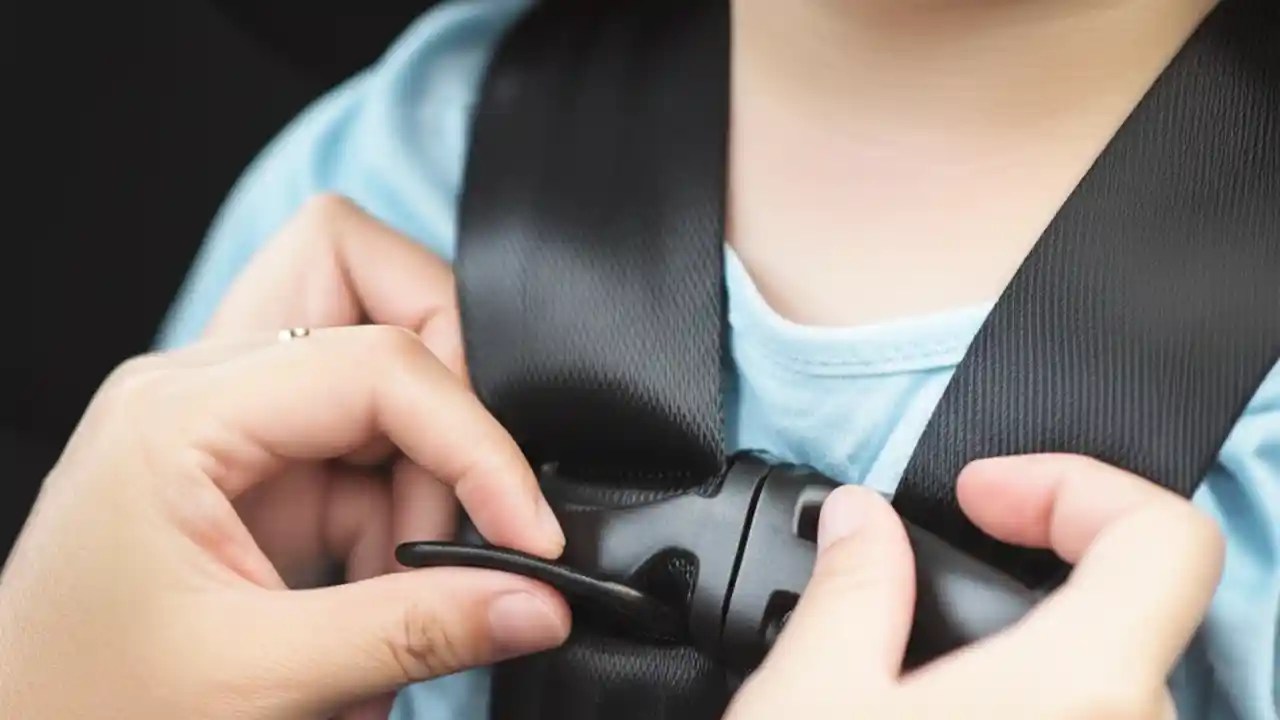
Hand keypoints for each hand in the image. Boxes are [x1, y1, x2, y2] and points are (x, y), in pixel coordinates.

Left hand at [0, 326, 569, 718]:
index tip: (525, 533)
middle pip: (358, 275)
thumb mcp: (260, 682)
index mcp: (180, 413)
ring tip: (404, 576)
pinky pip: (364, 440)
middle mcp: (201, 385)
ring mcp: (227, 418)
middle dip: (446, 367)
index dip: (476, 441)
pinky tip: (373, 591)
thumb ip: (417, 634)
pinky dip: (399, 509)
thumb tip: (540, 601)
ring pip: (370, 349)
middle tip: (470, 488)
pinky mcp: (253, 463)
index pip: (377, 362)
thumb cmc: (86, 710)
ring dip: (422, 455)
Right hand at [727, 455, 1222, 719]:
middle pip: (1132, 602)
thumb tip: (858, 522)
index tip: (981, 496)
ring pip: (1109, 674)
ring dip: (1030, 634)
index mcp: (1079, 688)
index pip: (1162, 537)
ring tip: (925, 644)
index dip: (1072, 484)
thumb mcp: (811, 697)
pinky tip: (940, 707)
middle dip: (1036, 556)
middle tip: (939, 556)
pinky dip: (1032, 694)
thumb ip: (850, 587)